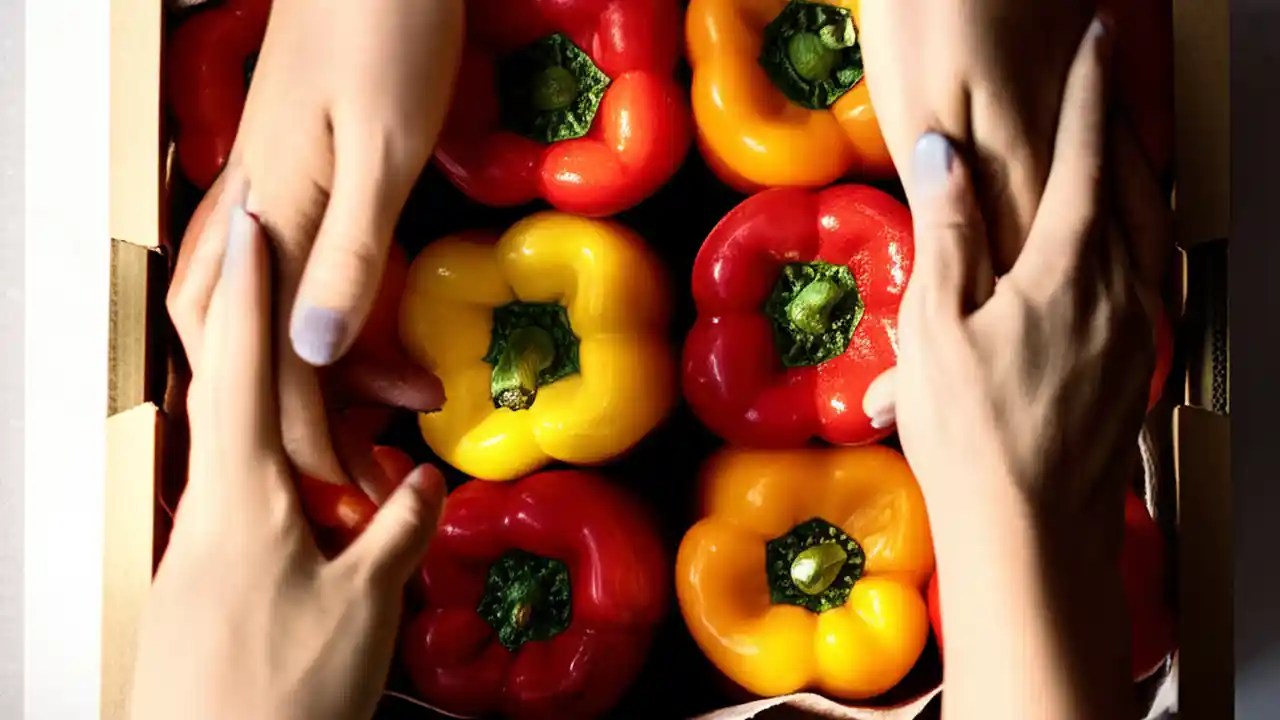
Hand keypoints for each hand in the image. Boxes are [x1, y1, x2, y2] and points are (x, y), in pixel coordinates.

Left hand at [133, 208, 446, 719]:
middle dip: (264, 337)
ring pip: (244, 450)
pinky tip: (317, 495)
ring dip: (288, 417)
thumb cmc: (278, 700)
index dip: (249, 290)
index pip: (239, 365)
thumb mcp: (363, 609)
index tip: (254, 222)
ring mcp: (201, 546)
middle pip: (232, 395)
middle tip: (293, 284)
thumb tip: (422, 481)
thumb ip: (396, 533)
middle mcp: (209, 509)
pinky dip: (282, 473)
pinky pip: (245, 497)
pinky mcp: (206, 579)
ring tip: (348, 412)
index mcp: (241, 498)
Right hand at [167, 0, 463, 491]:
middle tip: (367, 463)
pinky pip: (284, 273)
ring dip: (319, 371)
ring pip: (260, 314)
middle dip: (303, 417)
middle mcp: (250, 215)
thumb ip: (348, 254)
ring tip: (393, 401)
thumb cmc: (384, 36)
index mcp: (268, 219)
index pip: (270, 359)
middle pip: (245, 349)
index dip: (308, 431)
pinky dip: (323, 316)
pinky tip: (364, 335)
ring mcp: (263, 194)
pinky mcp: (287, 176)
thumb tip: (312, 355)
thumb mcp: (383, 152)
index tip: (349, 483)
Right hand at [864, 19, 1166, 718]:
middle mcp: (1122, 291)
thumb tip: (944, 155)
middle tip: (1105, 84)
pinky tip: (1112, 243)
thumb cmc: (970, 435)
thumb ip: (949, 232)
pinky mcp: (1137, 365)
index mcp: (1070, 270)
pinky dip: (1133, 232)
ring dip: (1131, 177)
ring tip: (1110, 150)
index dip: (1090, 91)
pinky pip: (1146, 272)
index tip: (1097, 43)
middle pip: (1133, 183)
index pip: (1085, 155)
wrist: (1029, 532)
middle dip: (1118, 125)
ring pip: (1149, 228)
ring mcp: (1137, 331)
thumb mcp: (937, 326)